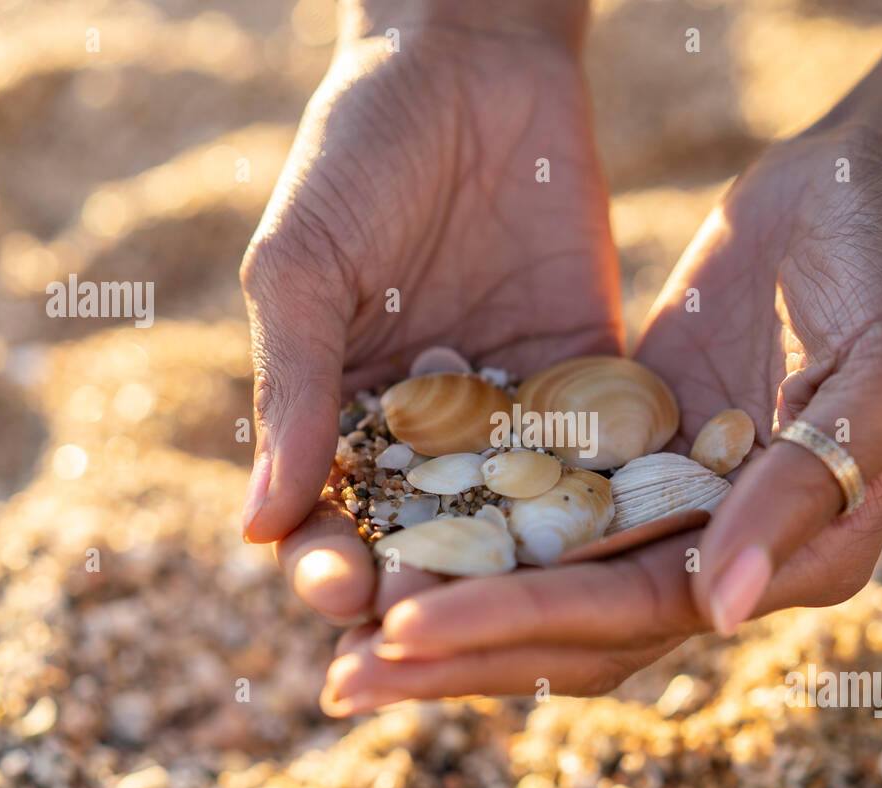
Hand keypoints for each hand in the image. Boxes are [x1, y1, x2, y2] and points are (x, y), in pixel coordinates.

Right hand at [239, 2, 620, 622]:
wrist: (470, 65)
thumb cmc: (356, 155)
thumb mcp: (304, 268)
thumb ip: (294, 390)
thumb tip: (255, 526)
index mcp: (345, 417)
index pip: (331, 519)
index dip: (330, 563)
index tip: (339, 590)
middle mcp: (432, 436)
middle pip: (429, 543)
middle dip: (429, 589)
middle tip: (434, 628)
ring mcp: (517, 416)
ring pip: (521, 520)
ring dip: (525, 572)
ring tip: (531, 609)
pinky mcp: (596, 384)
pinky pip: (605, 457)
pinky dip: (615, 500)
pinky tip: (626, 539)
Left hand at [324, 125, 881, 713]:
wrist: (869, 188)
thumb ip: (807, 488)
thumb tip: (718, 608)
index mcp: (799, 556)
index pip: (637, 613)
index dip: (521, 626)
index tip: (406, 630)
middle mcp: (728, 549)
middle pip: (576, 625)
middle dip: (461, 652)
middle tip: (341, 680)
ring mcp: (674, 501)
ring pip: (548, 577)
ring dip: (452, 607)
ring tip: (341, 630)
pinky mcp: (631, 448)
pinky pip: (541, 499)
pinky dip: (471, 521)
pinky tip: (382, 525)